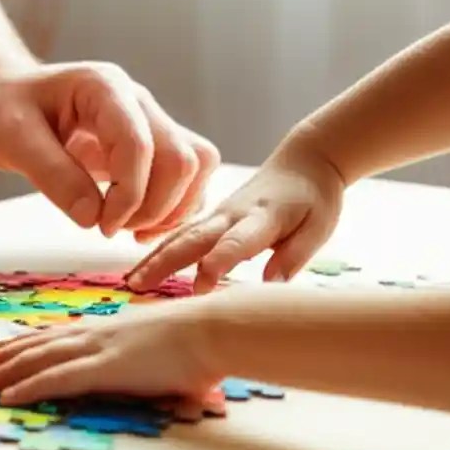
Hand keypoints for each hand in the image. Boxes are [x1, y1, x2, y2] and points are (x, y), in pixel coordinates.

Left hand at [0, 62, 219, 240]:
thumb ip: (53, 174)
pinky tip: (138, 226)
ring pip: (195, 165)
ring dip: (171, 208)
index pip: (139, 144)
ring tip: (129, 231)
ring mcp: (149, 122)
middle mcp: (137, 102)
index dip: (129, 193)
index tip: (101, 226)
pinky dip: (173, 207)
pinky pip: (185, 176)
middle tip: (111, 229)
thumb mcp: (12, 138)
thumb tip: (93, 218)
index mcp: (105, 88)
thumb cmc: (5, 109)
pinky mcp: (150, 146)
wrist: (6, 97)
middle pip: (181, 157)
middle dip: (154, 206)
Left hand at [0, 301, 219, 405]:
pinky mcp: (105, 368)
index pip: (51, 335)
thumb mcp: (157, 346)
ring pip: (37, 360)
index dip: (20, 344)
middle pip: (35, 345)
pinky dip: (28, 387)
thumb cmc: (196, 340)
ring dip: (3, 373)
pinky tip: (7, 396)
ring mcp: (97, 349)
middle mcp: (93, 334)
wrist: (213, 329)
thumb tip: (140, 367)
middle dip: (0, 358)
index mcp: (105, 329)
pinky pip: (57, 379)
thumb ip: (139, 356)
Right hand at [127, 138, 345, 293]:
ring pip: (181, 236)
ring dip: (154, 258)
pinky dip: (160, 249)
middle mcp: (233, 214)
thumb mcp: (318, 229)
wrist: (303, 161)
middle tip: (138, 285)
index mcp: (262, 217)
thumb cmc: (315, 199)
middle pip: (195, 238)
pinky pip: (182, 234)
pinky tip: (143, 266)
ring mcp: (218, 213)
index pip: (237, 241)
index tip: (200, 288)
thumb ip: (294, 257)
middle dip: (166, 262)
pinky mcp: (212, 216)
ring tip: (131, 280)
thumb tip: (272, 288)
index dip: (219, 262)